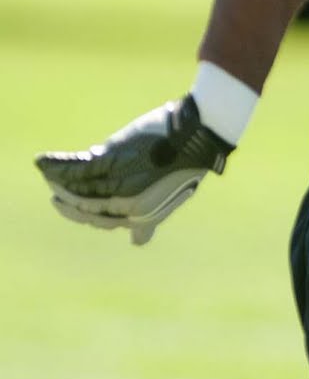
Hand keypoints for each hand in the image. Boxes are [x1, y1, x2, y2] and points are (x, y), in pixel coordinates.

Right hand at [36, 96, 233, 245]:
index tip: (78, 212)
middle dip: (69, 204)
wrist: (196, 135)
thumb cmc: (186, 162)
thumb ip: (150, 219)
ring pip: (80, 189)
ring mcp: (118, 184)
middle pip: (88, 209)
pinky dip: (58, 165)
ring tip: (48, 175)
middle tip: (55, 197)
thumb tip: (137, 243)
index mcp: (143, 215)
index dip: (88, 217)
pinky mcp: (111, 161)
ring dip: (61, 182)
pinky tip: (42, 162)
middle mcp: (128, 205)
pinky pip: (77, 168)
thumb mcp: (168, 196)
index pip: (106, 221)